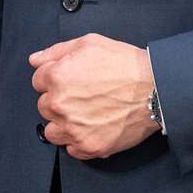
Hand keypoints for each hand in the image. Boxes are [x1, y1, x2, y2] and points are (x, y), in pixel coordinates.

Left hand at [30, 34, 156, 160]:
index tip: (71, 81)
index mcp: (57, 77)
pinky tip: (92, 128)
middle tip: (82, 96)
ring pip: (52, 131)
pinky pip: (71, 149)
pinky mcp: (89, 146)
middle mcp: (60, 104)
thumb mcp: (89, 43)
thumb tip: (35, 60)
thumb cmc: (126, 65)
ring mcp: (74, 128)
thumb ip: (56, 52)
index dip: (54, 79)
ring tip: (84, 115)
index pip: (38, 81)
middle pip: (44, 106)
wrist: (157, 89)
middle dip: (58, 101)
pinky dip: (78, 141)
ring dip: (63, 124)